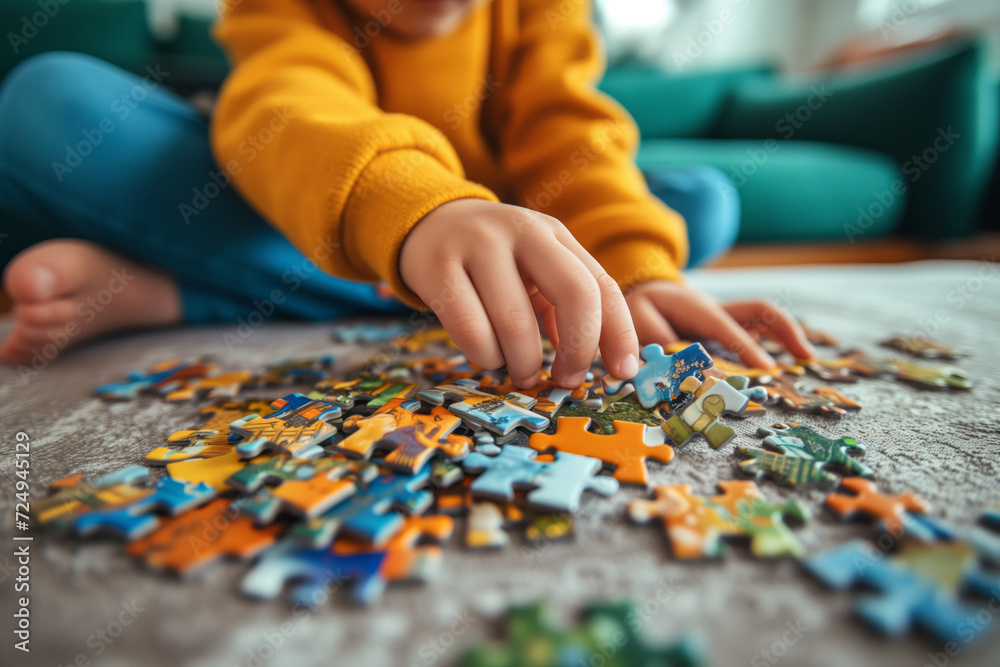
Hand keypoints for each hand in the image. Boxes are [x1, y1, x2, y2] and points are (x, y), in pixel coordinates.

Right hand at [400, 199, 638, 388]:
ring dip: (523, 363)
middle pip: (575, 294)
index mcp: (554, 234)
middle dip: (578, 350)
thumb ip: (567, 308)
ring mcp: (478, 245)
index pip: (602, 286)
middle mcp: (522, 231)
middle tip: (566, 379)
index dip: (619, 334)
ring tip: (520, 370)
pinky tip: (487, 355)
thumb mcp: (535, 271)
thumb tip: (600, 363)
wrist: (428, 224)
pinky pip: (471, 331)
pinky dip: (485, 357)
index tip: (622, 373)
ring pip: (516, 324)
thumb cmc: (493, 261)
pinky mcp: (438, 267)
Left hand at [625, 280, 814, 367]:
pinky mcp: (726, 328)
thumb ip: (658, 342)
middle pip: (758, 310)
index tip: (763, 368)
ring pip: (762, 319)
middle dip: (784, 329)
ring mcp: (724, 318)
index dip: (744, 346)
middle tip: (805, 356)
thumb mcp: (639, 322)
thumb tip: (680, 366)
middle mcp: (716, 309)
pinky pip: (753, 333)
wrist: (642, 294)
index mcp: (696, 307)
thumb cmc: (640, 310)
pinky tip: (777, 365)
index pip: (724, 326)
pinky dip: (769, 345)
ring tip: (805, 357)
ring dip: (786, 335)